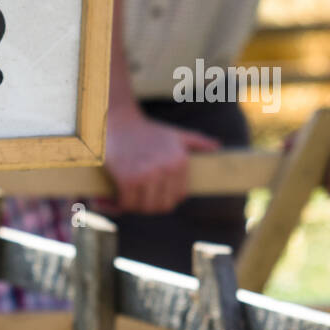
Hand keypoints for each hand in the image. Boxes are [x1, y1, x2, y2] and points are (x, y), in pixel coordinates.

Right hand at [103, 103, 220, 213]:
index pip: (178, 197)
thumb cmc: (146, 130)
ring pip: (144, 207)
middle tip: (138, 200)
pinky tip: (113, 200)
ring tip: (127, 201)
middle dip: (149, 206)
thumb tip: (216, 147)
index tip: (153, 196)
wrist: (118, 122)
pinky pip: (127, 203)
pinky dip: (119, 205)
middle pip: (161, 206)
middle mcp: (166, 169)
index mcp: (180, 162)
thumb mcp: (176, 134)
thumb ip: (197, 141)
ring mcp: (146, 175)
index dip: (165, 199)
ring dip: (134, 207)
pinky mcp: (127, 179)